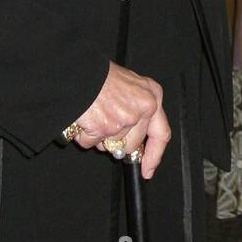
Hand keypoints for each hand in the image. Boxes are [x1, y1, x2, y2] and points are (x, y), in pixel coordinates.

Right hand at [66, 62, 169, 179]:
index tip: (147, 170)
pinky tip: (85, 117)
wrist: (80, 71)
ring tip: (95, 113)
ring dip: (99, 137)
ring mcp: (126, 119)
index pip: (161, 134)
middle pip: (132, 145)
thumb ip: (138, 111)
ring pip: (112, 146)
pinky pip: (92, 144)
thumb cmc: (101, 76)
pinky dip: (84, 135)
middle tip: (104, 122)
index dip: (154, 156)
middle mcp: (144, 108)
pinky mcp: (106, 127)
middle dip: (116, 142)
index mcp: (153, 96)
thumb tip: (136, 145)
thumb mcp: (130, 87)